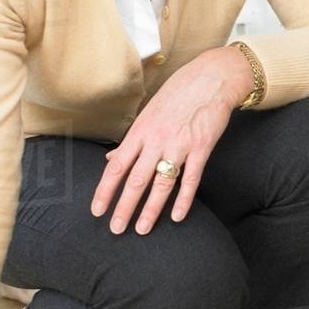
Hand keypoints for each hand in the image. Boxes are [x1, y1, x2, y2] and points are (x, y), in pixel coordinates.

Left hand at [90, 47, 250, 234]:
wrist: (211, 79)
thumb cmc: (178, 95)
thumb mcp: (149, 114)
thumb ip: (131, 141)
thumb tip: (111, 160)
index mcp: (140, 132)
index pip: (116, 166)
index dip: (105, 190)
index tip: (97, 210)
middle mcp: (156, 140)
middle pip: (135, 180)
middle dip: (124, 207)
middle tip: (116, 229)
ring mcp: (179, 145)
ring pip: (161, 183)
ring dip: (150, 209)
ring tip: (142, 229)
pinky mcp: (201, 148)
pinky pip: (191, 179)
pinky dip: (183, 199)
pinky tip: (176, 216)